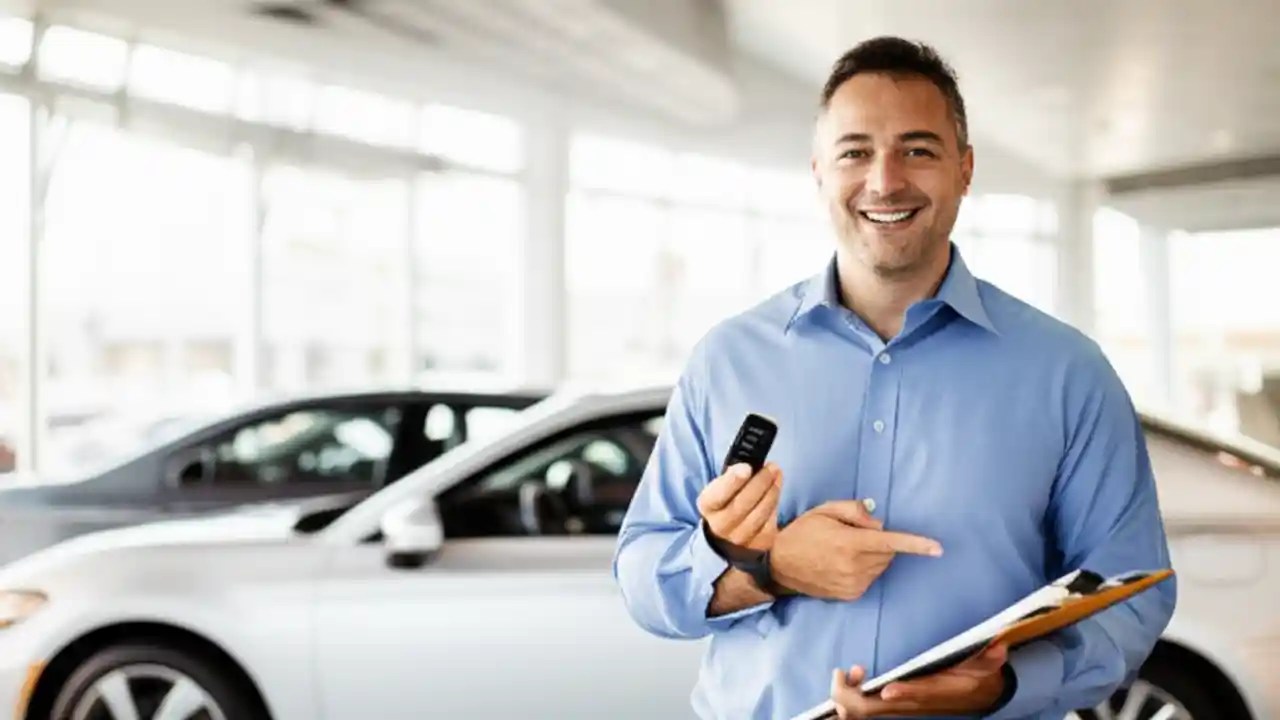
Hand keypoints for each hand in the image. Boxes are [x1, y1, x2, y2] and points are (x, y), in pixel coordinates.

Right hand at [696, 462, 781, 552]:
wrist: (728, 533)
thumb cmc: (727, 501)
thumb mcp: (721, 486)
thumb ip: (733, 477)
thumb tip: (751, 466)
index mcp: (708, 506)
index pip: (718, 495)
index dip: (733, 481)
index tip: (746, 467)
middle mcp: (720, 525)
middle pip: (742, 503)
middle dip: (760, 482)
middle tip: (771, 467)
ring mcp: (739, 538)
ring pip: (759, 513)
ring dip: (772, 491)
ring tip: (776, 474)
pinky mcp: (758, 544)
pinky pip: (770, 523)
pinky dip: (775, 503)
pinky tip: (776, 489)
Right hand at [769, 501, 940, 600]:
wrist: (780, 564)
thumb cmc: (802, 533)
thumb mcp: (824, 510)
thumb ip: (854, 510)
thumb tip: (877, 520)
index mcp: (849, 543)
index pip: (890, 542)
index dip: (916, 544)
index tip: (937, 548)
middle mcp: (854, 566)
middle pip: (887, 553)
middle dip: (879, 541)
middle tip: (853, 534)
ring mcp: (853, 584)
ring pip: (881, 566)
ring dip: (872, 556)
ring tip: (843, 550)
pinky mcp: (850, 594)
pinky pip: (870, 578)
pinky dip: (864, 569)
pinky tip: (842, 564)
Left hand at [829, 643, 1009, 717]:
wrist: (975, 696)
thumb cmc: (975, 677)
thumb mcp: (986, 666)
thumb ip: (989, 658)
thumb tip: (998, 647)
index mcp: (934, 692)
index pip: (916, 696)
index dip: (902, 694)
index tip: (886, 689)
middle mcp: (911, 704)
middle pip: (873, 711)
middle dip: (851, 696)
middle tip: (846, 671)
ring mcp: (898, 707)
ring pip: (861, 713)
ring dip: (846, 696)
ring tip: (851, 673)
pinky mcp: (890, 705)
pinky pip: (861, 709)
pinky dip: (850, 695)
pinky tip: (855, 676)